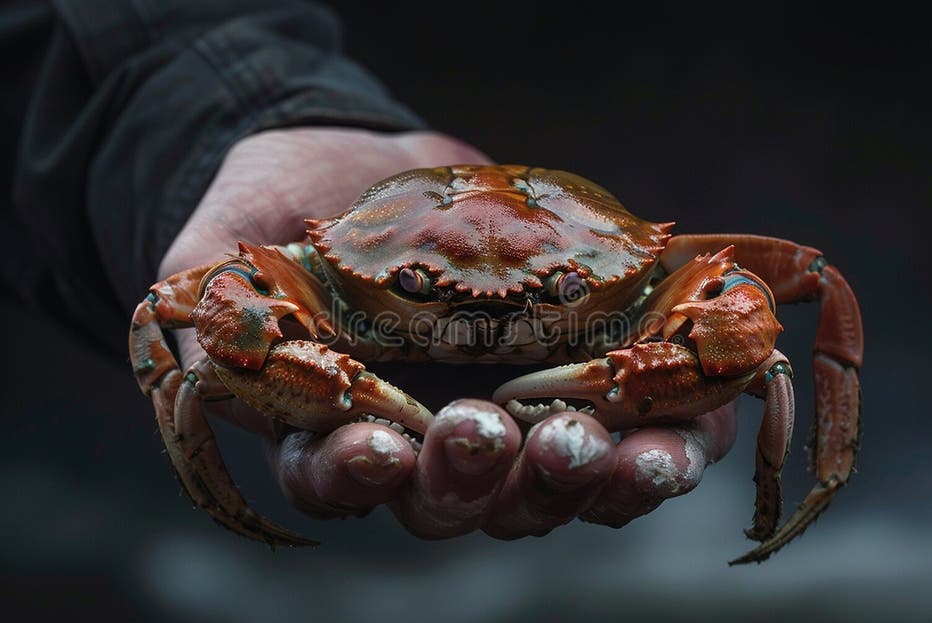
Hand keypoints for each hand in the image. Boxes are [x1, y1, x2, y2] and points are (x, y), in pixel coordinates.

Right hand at [160, 127, 737, 539]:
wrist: (370, 169)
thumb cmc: (287, 211)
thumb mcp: (226, 246)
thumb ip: (206, 306)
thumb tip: (194, 342)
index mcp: (342, 431)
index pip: (342, 482)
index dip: (357, 476)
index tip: (377, 445)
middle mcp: (431, 444)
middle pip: (462, 502)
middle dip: (484, 482)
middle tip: (497, 437)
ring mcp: (513, 414)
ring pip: (555, 484)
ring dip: (592, 479)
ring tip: (618, 451)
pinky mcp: (583, 375)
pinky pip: (635, 429)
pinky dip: (667, 435)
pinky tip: (684, 420)